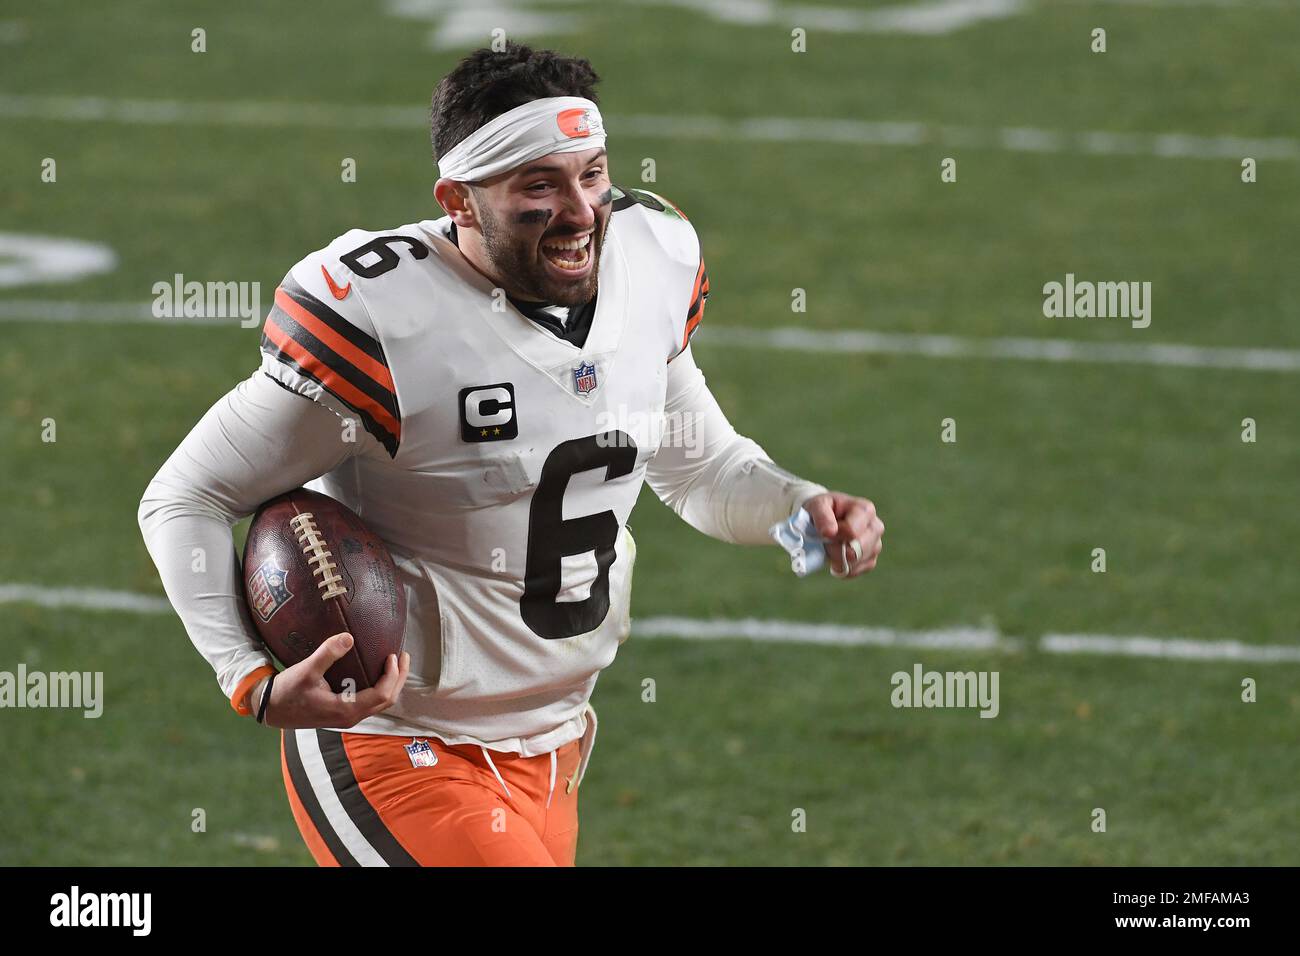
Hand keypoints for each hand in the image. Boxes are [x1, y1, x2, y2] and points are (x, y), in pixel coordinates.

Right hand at [250, 633, 410, 729]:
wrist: (270, 708)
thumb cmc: (287, 691)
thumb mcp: (306, 670)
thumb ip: (327, 653)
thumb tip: (348, 637)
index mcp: (346, 709)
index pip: (382, 694)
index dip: (392, 675)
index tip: (393, 654)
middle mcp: (351, 717)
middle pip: (387, 700)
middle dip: (399, 678)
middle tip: (403, 655)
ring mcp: (347, 717)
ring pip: (380, 703)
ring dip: (391, 683)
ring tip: (395, 661)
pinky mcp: (342, 713)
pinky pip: (370, 701)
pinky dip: (379, 686)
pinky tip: (375, 671)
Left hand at [802, 492, 883, 577]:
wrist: (826, 517)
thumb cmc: (823, 509)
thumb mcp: (817, 504)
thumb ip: (822, 515)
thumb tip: (830, 532)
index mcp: (865, 510)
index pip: (852, 532)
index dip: (833, 537)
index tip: (824, 532)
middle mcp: (876, 527)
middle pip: (856, 550)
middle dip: (836, 550)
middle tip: (826, 543)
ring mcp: (876, 544)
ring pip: (856, 562)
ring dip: (838, 559)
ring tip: (831, 547)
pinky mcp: (871, 559)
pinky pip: (856, 571)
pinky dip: (842, 567)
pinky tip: (836, 557)